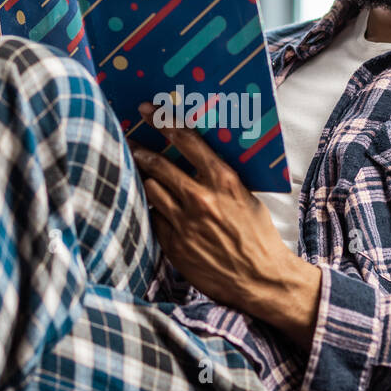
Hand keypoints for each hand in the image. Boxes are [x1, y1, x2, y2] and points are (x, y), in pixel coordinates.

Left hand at [131, 102, 321, 350]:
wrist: (260, 280)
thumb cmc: (257, 236)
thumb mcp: (247, 197)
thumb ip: (221, 177)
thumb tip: (199, 156)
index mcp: (224, 181)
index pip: (187, 140)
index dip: (164, 121)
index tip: (148, 110)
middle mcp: (201, 198)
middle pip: (159, 163)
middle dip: (141, 147)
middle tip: (129, 138)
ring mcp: (184, 223)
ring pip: (151, 188)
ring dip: (146, 179)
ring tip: (142, 172)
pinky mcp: (174, 244)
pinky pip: (155, 217)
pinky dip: (156, 209)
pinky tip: (158, 207)